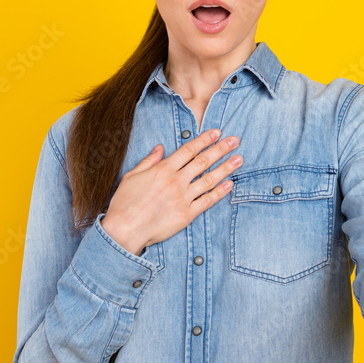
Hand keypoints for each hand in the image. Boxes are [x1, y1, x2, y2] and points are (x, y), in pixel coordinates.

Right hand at [102, 129, 241, 254]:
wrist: (124, 229)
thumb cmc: (124, 203)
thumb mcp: (132, 176)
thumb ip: (148, 161)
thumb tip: (160, 148)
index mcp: (163, 169)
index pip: (189, 150)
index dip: (205, 140)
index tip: (217, 132)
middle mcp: (176, 181)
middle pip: (203, 161)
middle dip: (221, 149)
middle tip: (235, 140)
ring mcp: (183, 198)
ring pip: (209, 179)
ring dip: (226, 168)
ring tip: (239, 159)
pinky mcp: (186, 214)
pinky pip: (207, 201)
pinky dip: (219, 192)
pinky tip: (230, 184)